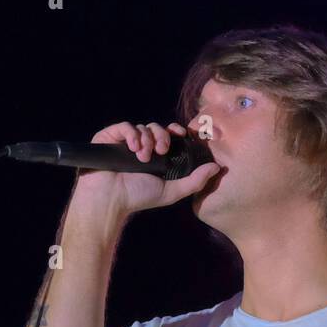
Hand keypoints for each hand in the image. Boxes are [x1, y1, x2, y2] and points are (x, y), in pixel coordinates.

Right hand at [72, 120, 219, 218]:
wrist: (110, 199)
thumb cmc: (138, 197)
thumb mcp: (172, 191)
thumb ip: (195, 181)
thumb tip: (217, 168)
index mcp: (155, 156)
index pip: (168, 135)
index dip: (175, 131)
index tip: (181, 134)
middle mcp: (140, 147)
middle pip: (157, 128)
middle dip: (162, 136)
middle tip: (162, 150)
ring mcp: (124, 142)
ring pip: (142, 127)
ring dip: (147, 140)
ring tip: (143, 157)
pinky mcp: (108, 138)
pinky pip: (124, 126)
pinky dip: (132, 134)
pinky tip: (133, 148)